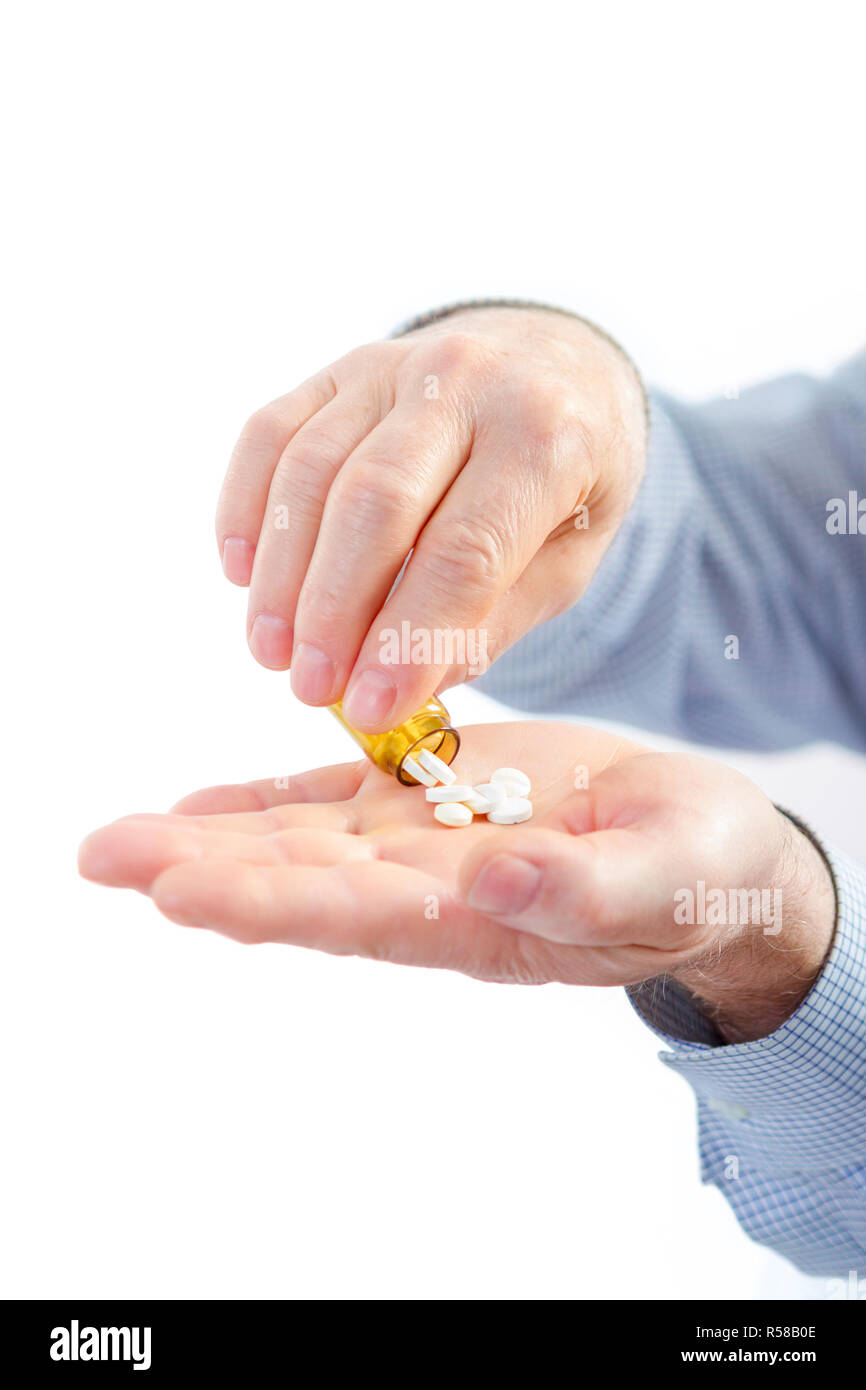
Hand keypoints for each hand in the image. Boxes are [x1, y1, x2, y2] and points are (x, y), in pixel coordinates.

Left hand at [79, 722, 834, 1039]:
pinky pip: (331, 802)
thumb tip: (491, 882)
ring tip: (118, 839)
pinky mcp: (426, 798)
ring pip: (298, 840)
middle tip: (106, 856)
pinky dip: (263, 804)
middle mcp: (427, 890)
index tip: (181, 893)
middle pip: (299, 883)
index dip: (269, 904)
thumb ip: (585, 891)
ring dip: (208, 838)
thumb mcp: (666, 878)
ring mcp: (419, 844)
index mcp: (479, 919)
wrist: (697, 845)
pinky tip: (198, 804)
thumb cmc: (694, 874)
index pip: (357, 916)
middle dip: (201, 871)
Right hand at [217, 306, 646, 730]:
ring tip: (273, 652)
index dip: (408, 638)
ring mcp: (396, 365)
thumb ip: (491, 622)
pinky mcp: (340, 368)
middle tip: (311, 688)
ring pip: (312, 468)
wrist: (558, 366)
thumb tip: (403, 687)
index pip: (465, 551)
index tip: (370, 709)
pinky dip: (245, 508)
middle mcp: (468, 383)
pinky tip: (242, 575)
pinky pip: (271, 433)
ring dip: (281, 573)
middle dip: (333, 609)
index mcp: (547, 438)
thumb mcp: (568, 561)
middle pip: (375, 501)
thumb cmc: (566, 482)